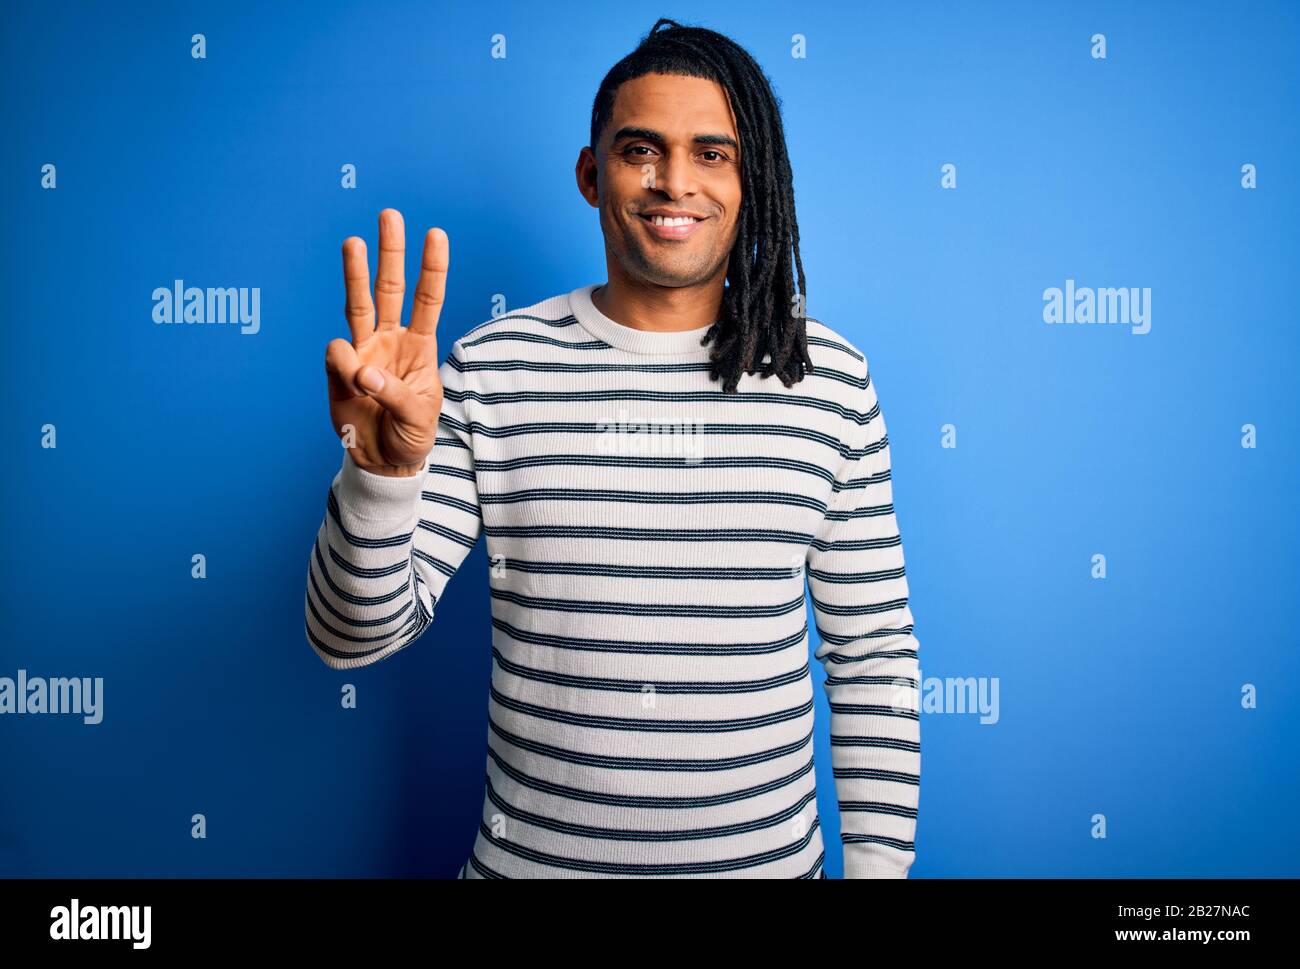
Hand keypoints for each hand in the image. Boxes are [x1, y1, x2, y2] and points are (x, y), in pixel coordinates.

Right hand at [325, 209, 448, 476]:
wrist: (383, 461)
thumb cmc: (410, 434)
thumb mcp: (418, 416)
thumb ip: (394, 392)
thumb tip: (363, 371)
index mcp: (420, 345)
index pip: (428, 300)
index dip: (432, 268)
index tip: (436, 234)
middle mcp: (390, 339)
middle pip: (391, 288)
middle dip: (391, 252)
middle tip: (390, 215)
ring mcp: (363, 350)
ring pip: (358, 303)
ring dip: (355, 272)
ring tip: (353, 241)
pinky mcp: (339, 370)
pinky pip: (337, 355)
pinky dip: (344, 365)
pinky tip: (354, 385)